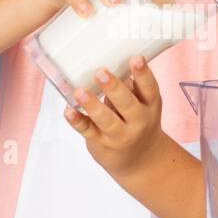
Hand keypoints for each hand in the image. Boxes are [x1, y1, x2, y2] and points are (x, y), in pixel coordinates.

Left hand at [63, 56, 165, 178]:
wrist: (141, 162)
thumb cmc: (138, 122)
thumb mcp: (144, 105)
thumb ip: (131, 86)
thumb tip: (112, 55)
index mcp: (150, 106)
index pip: (149, 88)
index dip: (143, 73)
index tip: (136, 58)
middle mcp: (138, 121)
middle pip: (127, 104)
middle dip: (114, 88)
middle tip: (101, 72)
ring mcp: (119, 135)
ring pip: (106, 120)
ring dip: (92, 105)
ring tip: (80, 91)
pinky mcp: (101, 143)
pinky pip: (87, 131)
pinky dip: (76, 121)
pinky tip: (68, 111)